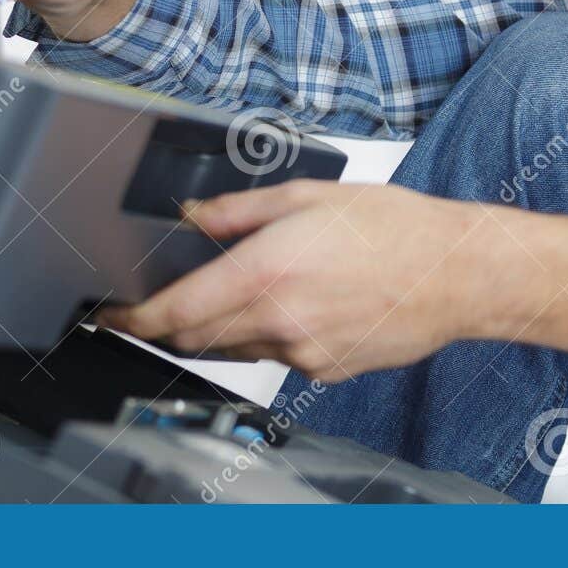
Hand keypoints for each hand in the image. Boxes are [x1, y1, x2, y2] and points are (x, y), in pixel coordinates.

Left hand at [92, 181, 567, 379]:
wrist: (456, 274)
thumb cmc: (395, 227)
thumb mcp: (309, 197)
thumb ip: (241, 210)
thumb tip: (195, 219)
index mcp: (267, 271)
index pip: (175, 311)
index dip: (132, 318)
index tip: (110, 314)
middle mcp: (278, 320)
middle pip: (195, 338)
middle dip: (171, 321)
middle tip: (166, 295)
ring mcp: (302, 352)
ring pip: (234, 349)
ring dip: (221, 326)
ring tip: (250, 288)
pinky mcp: (324, 370)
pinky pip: (277, 356)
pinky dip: (269, 334)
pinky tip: (300, 303)